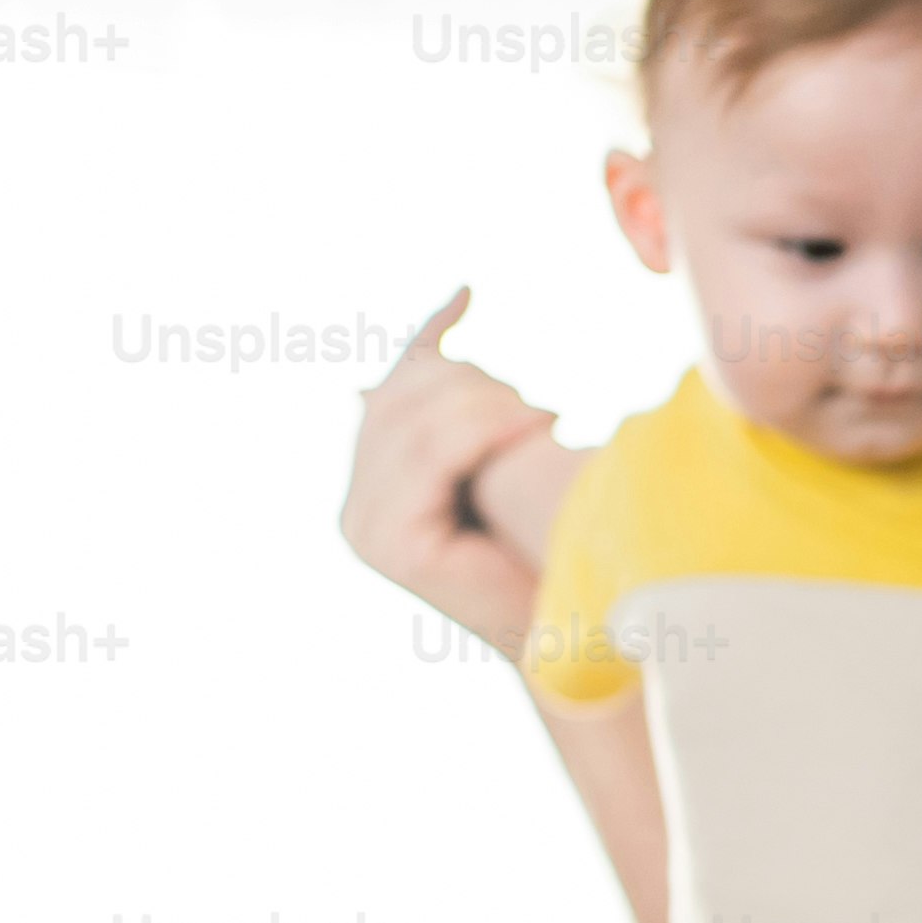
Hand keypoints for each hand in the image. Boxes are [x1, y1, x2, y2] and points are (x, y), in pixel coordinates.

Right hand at [342, 286, 564, 658]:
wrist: (567, 628)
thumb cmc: (548, 545)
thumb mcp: (498, 452)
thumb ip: (459, 400)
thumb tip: (443, 308)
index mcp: (371, 482)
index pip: (391, 384)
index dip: (428, 335)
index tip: (469, 293)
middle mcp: (353, 504)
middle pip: (404, 394)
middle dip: (476, 384)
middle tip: (543, 415)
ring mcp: (363, 527)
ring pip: (422, 417)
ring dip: (492, 407)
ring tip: (545, 426)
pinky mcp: (388, 544)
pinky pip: (433, 453)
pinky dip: (483, 431)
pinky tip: (529, 425)